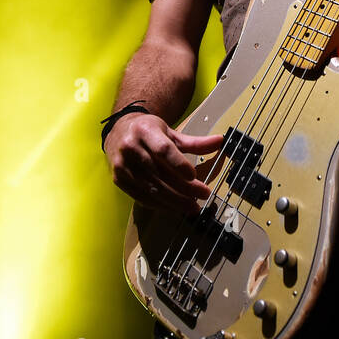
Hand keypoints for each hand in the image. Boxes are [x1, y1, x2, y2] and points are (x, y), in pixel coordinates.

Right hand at [105, 112, 221, 214]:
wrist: (119, 132)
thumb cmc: (148, 132)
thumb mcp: (170, 132)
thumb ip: (194, 142)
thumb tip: (219, 141)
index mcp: (145, 131)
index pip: (163, 149)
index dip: (179, 164)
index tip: (194, 176)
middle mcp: (131, 147)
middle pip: (160, 172)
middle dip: (183, 187)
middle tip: (202, 195)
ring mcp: (123, 165)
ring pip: (151, 188)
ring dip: (174, 200)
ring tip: (192, 206)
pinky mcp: (119, 179)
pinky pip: (141, 196)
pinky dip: (160, 204)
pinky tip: (174, 208)